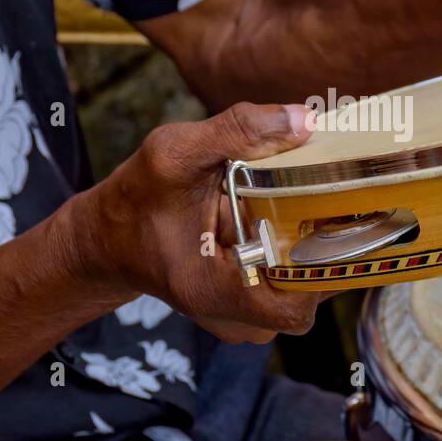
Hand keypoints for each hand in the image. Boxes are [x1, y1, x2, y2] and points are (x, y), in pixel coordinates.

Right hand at [82, 102, 321, 343]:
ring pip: (304, 287)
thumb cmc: (135, 200)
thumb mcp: (174, 153)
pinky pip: (291, 283)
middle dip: (321, 242)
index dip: (324, 264)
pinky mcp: (249, 306)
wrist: (110, 237)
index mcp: (213, 292)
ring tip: (299, 204)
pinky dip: (294, 248)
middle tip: (321, 197)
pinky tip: (282, 216)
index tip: (332, 217)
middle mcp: (235, 319)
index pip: (295, 306)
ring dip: (308, 244)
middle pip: (310, 292)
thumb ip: (237, 132)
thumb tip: (306, 121)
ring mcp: (244, 318)